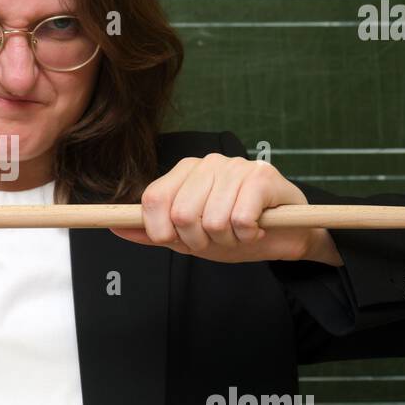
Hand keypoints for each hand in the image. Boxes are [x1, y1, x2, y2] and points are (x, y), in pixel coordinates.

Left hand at [110, 153, 341, 265]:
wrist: (290, 235)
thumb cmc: (238, 232)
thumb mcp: (189, 237)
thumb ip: (152, 232)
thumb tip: (114, 227)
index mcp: (186, 172)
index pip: (152, 199)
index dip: (162, 231)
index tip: (181, 242)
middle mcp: (208, 162)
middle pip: (181, 214)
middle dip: (198, 241)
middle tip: (219, 239)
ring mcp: (236, 166)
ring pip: (211, 220)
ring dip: (227, 240)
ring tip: (240, 233)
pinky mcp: (263, 177)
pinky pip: (239, 219)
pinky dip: (247, 235)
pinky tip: (256, 228)